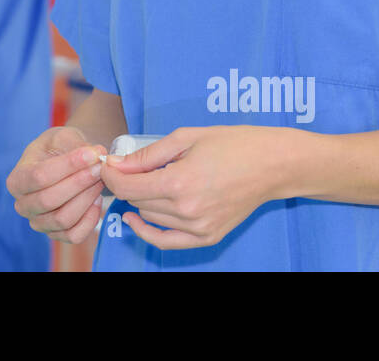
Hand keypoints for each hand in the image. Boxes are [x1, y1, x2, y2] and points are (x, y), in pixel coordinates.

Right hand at [7, 126, 107, 244]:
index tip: (92, 154)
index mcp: (16, 180)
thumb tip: (96, 154)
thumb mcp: (61, 136)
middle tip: (100, 167)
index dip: (68, 166)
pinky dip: (90, 219)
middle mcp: (23, 205)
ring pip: (63, 219)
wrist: (64, 163)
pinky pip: (74, 235)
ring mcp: (39, 223)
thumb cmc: (59, 149)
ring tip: (100, 180)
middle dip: (79, 182)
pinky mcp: (56, 235)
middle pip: (49, 200)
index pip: (39, 176)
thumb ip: (76, 144)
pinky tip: (97, 199)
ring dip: (87, 198)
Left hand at [99, 125, 290, 249]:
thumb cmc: (233, 143)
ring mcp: (198, 227)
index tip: (106, 164)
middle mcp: (186, 210)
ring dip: (139, 200)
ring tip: (142, 182)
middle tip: (123, 168)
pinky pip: (167, 241)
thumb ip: (147, 154)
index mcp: (178, 182)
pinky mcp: (208, 237)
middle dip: (123, 183)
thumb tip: (117, 163)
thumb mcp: (186, 137)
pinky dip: (149, 231)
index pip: (127, 186)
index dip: (110, 174)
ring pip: (149, 217)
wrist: (273, 165)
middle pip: (136, 201)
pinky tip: (136, 218)